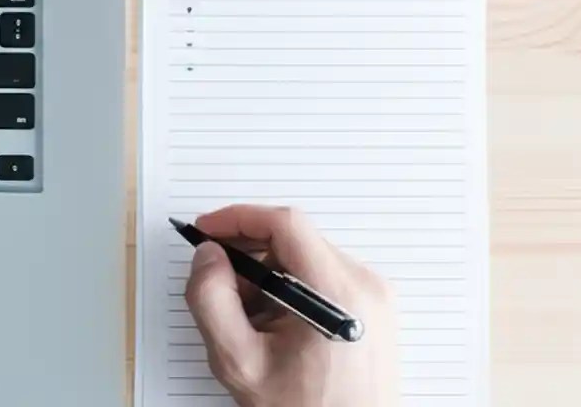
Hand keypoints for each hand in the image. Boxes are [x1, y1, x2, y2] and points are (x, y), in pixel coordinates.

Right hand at [184, 205, 398, 406]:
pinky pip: (322, 277)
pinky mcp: (371, 307)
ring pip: (305, 258)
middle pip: (294, 239)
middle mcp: (364, 285)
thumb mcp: (239, 362)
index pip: (285, 224)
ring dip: (267, 275)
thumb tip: (207, 256)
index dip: (238, 218)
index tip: (207, 230)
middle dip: (248, 255)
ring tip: (249, 320)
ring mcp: (373, 295)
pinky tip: (274, 326)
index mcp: (337, 292)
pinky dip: (289, 289)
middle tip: (220, 285)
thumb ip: (212, 301)